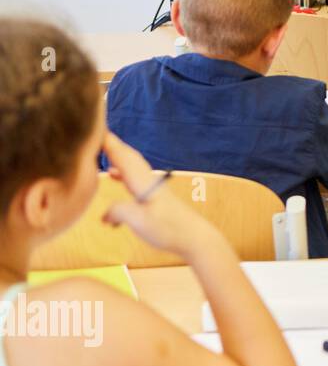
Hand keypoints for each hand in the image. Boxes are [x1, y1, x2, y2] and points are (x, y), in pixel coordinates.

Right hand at [101, 132, 220, 255]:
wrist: (195, 238)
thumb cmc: (169, 230)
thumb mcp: (139, 222)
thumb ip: (119, 212)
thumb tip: (105, 215)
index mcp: (143, 183)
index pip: (123, 157)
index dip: (108, 143)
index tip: (94, 127)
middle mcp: (148, 181)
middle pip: (128, 157)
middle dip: (112, 144)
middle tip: (95, 132)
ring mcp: (153, 189)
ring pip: (131, 166)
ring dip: (116, 156)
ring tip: (101, 149)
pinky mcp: (156, 198)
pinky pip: (133, 178)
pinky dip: (121, 172)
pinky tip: (113, 176)